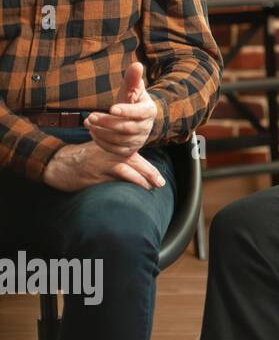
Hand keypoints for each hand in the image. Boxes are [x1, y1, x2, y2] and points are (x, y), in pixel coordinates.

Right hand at [41, 139, 166, 192]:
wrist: (57, 162)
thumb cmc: (80, 159)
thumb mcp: (100, 154)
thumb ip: (116, 159)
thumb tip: (135, 170)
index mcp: (112, 148)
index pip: (135, 157)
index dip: (148, 167)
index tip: (160, 177)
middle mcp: (109, 154)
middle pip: (135, 162)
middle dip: (150, 173)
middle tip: (161, 183)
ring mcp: (101, 164)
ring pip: (126, 169)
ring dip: (140, 179)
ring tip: (150, 187)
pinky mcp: (93, 175)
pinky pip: (112, 179)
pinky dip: (124, 184)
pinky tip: (132, 191)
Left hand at [84, 62, 157, 156]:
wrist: (132, 120)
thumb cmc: (130, 101)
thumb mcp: (131, 89)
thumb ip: (133, 78)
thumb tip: (137, 64)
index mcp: (149, 110)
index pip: (140, 113)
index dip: (126, 111)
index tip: (111, 108)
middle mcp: (146, 127)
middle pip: (127, 128)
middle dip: (107, 122)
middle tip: (90, 116)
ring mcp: (138, 140)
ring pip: (119, 140)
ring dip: (101, 132)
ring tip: (88, 122)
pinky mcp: (129, 150)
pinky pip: (114, 149)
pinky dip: (101, 141)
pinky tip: (93, 131)